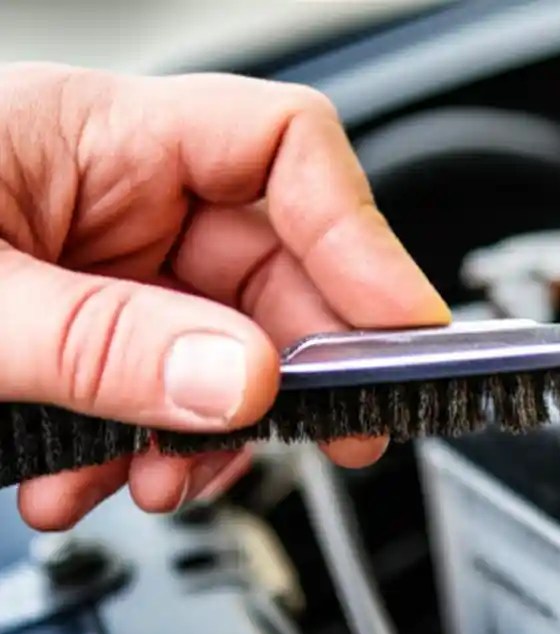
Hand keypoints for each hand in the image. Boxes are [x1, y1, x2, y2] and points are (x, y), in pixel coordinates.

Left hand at [0, 63, 449, 529]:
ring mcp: (95, 257)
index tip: (394, 336)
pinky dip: (142, 442)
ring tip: (152, 481)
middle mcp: (110, 188)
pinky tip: (94, 480)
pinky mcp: (72, 321)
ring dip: (201, 426)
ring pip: (216, 340)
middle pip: (269, 263)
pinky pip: (155, 379)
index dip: (359, 238)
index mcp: (94, 133)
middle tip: (321, 441)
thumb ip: (106, 341)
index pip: (287, 150)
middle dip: (287, 368)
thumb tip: (242, 381)